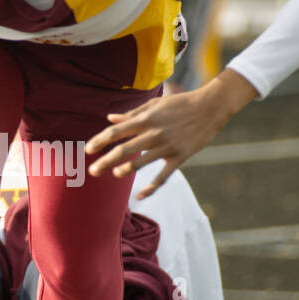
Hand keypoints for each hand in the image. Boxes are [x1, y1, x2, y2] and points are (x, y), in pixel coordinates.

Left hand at [86, 70, 256, 198]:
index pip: (117, 131)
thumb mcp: (155, 105)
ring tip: (114, 174)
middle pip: (125, 149)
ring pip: (142, 162)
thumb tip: (109, 119)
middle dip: (106, 160)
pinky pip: (163, 175)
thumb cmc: (179, 104)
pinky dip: (152, 187)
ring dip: (126, 170)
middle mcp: (154, 133)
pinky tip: (140, 195)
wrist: (210, 107)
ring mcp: (167, 146)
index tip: (88, 150)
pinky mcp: (180, 156)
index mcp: (146, 119)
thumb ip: (131, 114)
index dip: (101, 140)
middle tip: (92, 172)